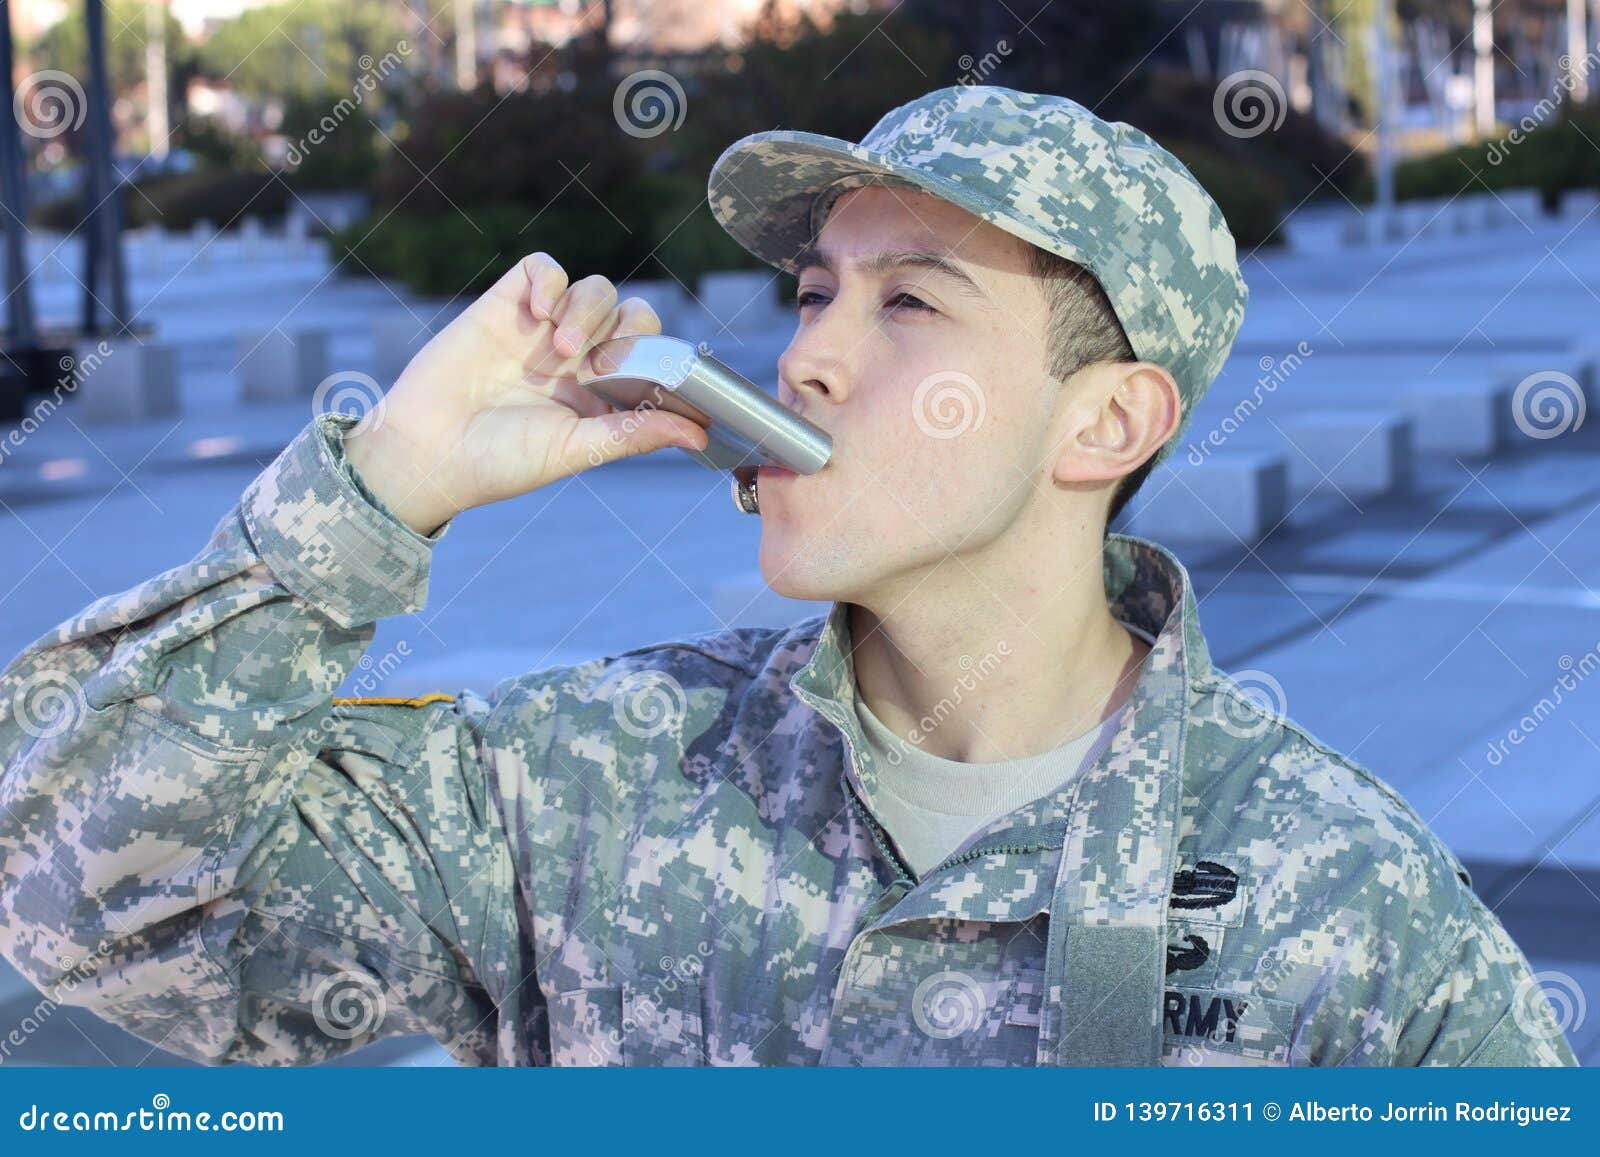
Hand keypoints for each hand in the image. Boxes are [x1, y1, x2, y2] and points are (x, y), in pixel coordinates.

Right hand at [342, 252, 707, 535]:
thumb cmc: (500, 462)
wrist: (426, 452)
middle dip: (629, 332)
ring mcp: (543, 330)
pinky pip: (543, 267)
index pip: (655, 358)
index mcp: (603, 395)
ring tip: (561, 349)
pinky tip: (538, 314)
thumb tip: (698, 433)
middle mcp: (579, 359)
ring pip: (595, 289)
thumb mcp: (576, 451)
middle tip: (600, 366)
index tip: (661, 382)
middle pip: (632, 315)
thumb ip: (634, 434)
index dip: (664, 361)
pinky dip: (551, 281)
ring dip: (589, 311)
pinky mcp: (506, 305)